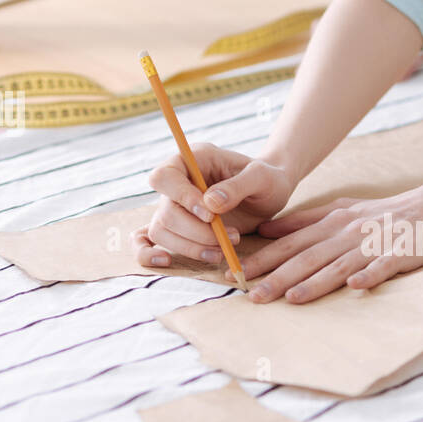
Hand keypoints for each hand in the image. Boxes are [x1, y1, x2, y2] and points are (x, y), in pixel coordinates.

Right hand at [134, 146, 293, 268]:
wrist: (271, 193)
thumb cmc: (267, 179)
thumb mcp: (261, 177)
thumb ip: (238, 186)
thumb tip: (210, 204)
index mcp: (193, 160)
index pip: (165, 177)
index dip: (182, 198)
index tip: (210, 215)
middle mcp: (179, 182)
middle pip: (166, 212)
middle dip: (197, 232)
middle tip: (232, 236)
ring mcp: (176, 206)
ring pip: (162, 231)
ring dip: (191, 247)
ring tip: (223, 251)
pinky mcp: (179, 228)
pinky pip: (150, 241)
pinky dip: (154, 253)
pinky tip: (169, 261)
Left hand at [237, 185, 422, 302]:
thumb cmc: (388, 214)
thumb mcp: (343, 210)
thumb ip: (306, 220)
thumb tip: (267, 230)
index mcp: (333, 222)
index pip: (290, 243)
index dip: (262, 258)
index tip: (235, 272)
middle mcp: (348, 233)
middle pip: (308, 256)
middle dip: (278, 276)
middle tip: (250, 295)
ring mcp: (374, 244)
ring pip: (338, 265)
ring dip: (314, 282)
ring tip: (290, 299)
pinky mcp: (401, 254)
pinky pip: (383, 267)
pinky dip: (369, 276)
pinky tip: (354, 289)